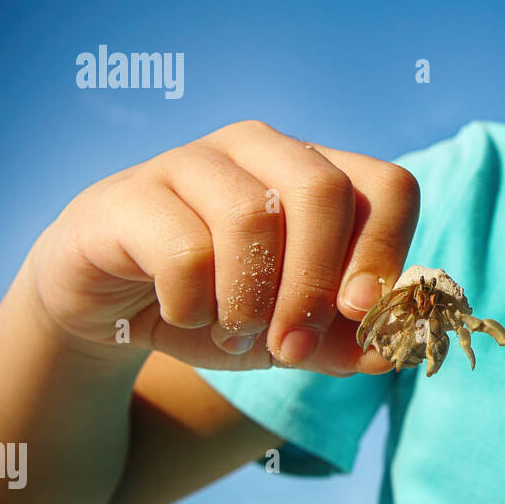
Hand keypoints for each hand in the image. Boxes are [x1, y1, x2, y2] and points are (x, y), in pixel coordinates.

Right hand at [27, 119, 419, 374]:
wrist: (111, 308)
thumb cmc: (220, 308)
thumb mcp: (292, 335)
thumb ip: (345, 343)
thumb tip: (393, 353)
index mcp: (316, 173)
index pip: (388, 186)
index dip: (386, 250)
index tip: (361, 312)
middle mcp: (261, 150)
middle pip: (323, 191)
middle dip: (316, 284)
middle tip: (292, 346)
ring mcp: (192, 162)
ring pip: (252, 217)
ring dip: (250, 302)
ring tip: (235, 334)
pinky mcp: (130, 195)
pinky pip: (184, 249)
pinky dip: (193, 304)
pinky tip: (184, 315)